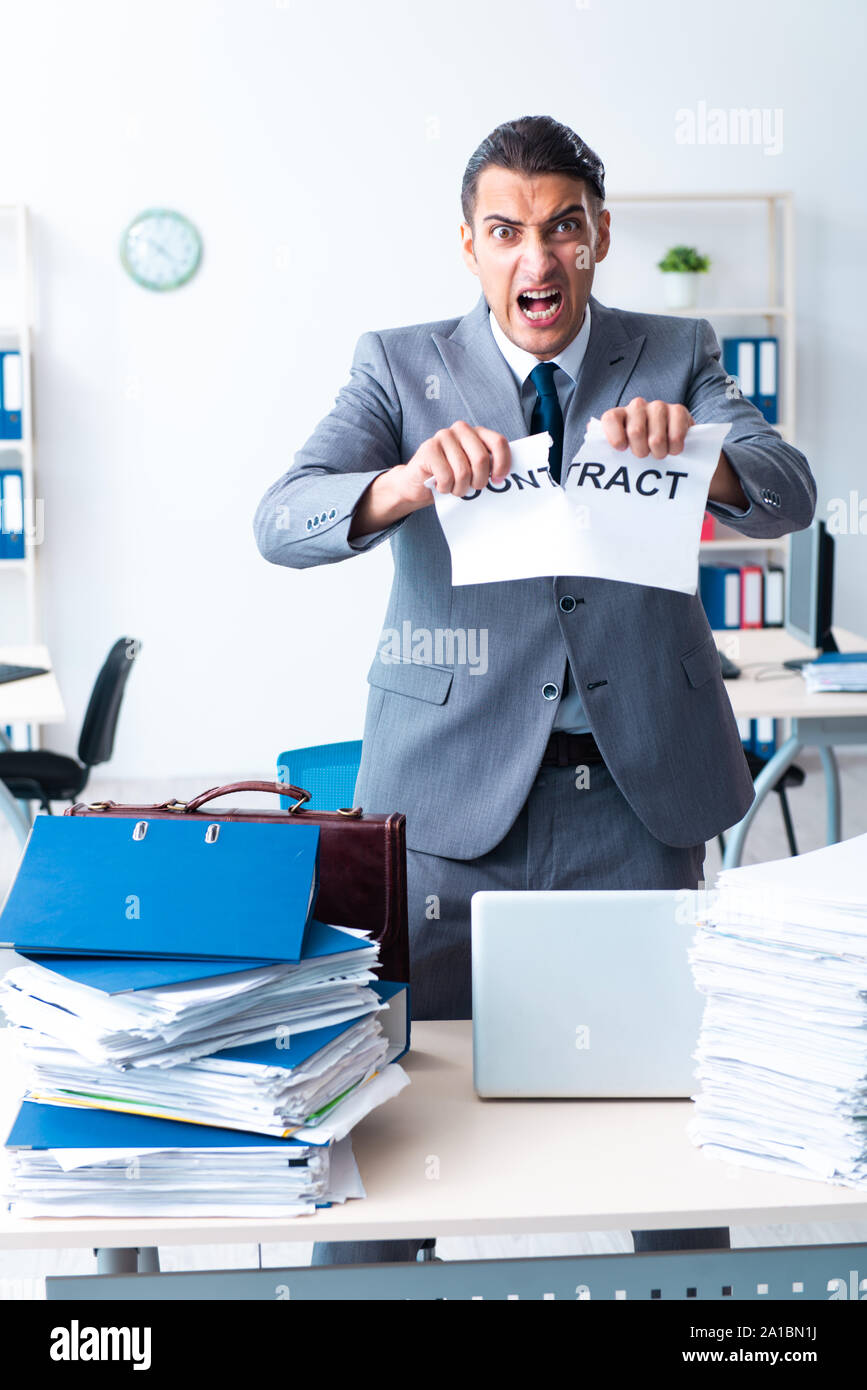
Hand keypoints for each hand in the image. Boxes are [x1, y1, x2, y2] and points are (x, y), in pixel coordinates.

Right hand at [397, 421, 511, 504]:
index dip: (502, 464)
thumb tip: (502, 477)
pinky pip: (446, 476)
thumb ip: (488, 467)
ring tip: (454, 489)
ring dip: (460, 488)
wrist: (416, 484)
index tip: (497, 480)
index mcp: (477, 432)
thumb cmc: (450, 478)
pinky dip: (445, 488)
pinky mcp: (429, 448)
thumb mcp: (473, 471)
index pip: (498, 442)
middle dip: (479, 481)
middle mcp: (461, 429)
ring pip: (463, 471)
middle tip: (471, 488)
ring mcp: (443, 436)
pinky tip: (440, 485)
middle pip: (481, 459)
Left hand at [600, 398, 693, 458]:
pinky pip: (676, 432)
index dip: (615, 436)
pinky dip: (675, 446)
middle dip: (641, 451)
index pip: (610, 419)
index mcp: (618, 415)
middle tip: (645, 455)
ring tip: (659, 454)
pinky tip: (673, 448)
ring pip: (656, 437)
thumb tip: (592, 439)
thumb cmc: (637, 448)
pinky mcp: (678, 410)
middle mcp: (637, 406)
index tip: (622, 449)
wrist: (668, 442)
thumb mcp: (618, 449)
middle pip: (636, 431)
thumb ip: (603, 444)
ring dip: (659, 452)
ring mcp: (658, 406)